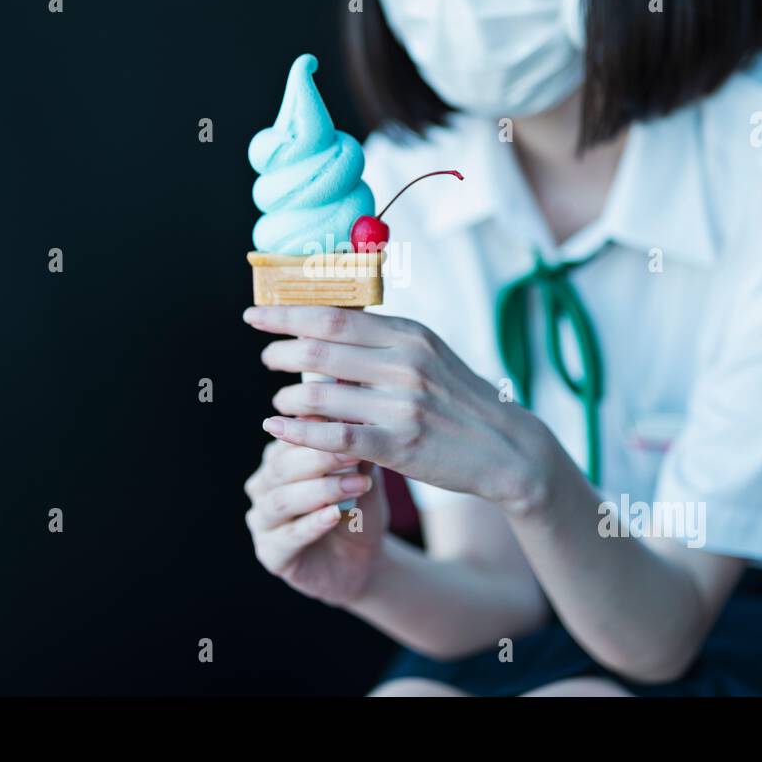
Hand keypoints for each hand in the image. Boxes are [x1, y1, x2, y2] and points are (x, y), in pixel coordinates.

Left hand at [243, 305, 557, 509]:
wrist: (506, 447)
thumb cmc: (458, 398)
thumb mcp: (428, 353)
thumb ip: (381, 341)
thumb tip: (324, 325)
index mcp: (409, 335)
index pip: (333, 315)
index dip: (287, 314)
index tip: (255, 314)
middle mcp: (404, 364)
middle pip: (320, 348)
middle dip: (280, 352)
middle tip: (265, 357)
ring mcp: (402, 406)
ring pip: (320, 393)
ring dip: (289, 396)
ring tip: (282, 400)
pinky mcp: (400, 446)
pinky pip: (335, 436)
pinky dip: (297, 431)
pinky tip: (277, 428)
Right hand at [243, 439, 388, 605]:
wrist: (363, 561)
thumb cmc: (358, 510)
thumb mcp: (361, 476)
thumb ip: (354, 451)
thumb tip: (356, 417)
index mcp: (277, 460)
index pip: (287, 439)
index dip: (317, 431)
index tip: (349, 424)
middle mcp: (262, 487)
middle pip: (282, 468)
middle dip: (319, 459)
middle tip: (355, 454)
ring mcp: (262, 522)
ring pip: (282, 501)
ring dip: (321, 491)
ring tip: (356, 486)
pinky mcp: (270, 555)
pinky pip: (288, 537)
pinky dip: (312, 524)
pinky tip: (334, 515)